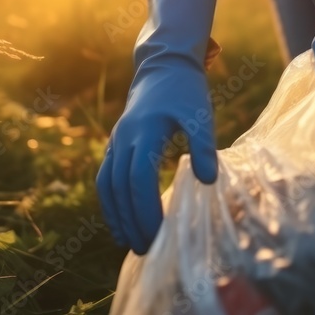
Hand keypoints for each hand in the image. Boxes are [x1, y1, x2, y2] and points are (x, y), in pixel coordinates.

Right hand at [95, 62, 216, 254]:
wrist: (163, 66)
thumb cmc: (186, 91)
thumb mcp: (200, 113)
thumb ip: (203, 145)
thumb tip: (208, 180)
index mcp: (144, 132)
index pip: (138, 179)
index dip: (146, 209)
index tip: (159, 233)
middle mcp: (124, 138)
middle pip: (120, 188)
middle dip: (131, 221)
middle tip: (146, 249)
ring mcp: (116, 141)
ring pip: (107, 185)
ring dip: (116, 216)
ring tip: (130, 243)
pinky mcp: (115, 143)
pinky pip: (106, 178)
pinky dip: (111, 202)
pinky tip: (121, 222)